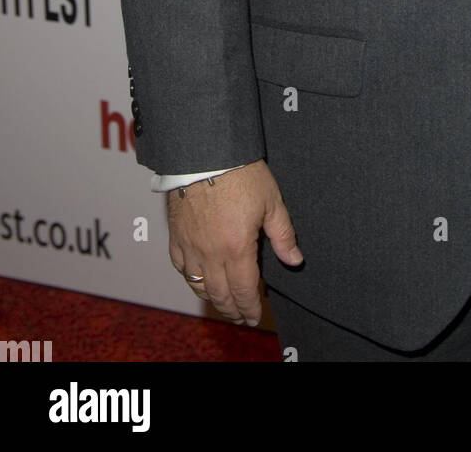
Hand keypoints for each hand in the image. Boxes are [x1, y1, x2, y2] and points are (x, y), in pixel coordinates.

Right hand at [167, 160, 301, 324]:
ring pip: (198, 286)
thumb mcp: (271, 201)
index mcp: (236, 248)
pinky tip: (199, 280)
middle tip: (241, 317)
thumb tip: (294, 259)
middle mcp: (210, 254)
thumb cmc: (240, 173)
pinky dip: (191, 280)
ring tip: (224, 303)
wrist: (204, 153)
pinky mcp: (176, 236)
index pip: (244, 291)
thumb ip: (283, 235)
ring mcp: (190, 247)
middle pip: (220, 295)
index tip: (254, 316)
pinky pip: (181, 268)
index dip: (250, 308)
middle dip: (233, 310)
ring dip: (213, 299)